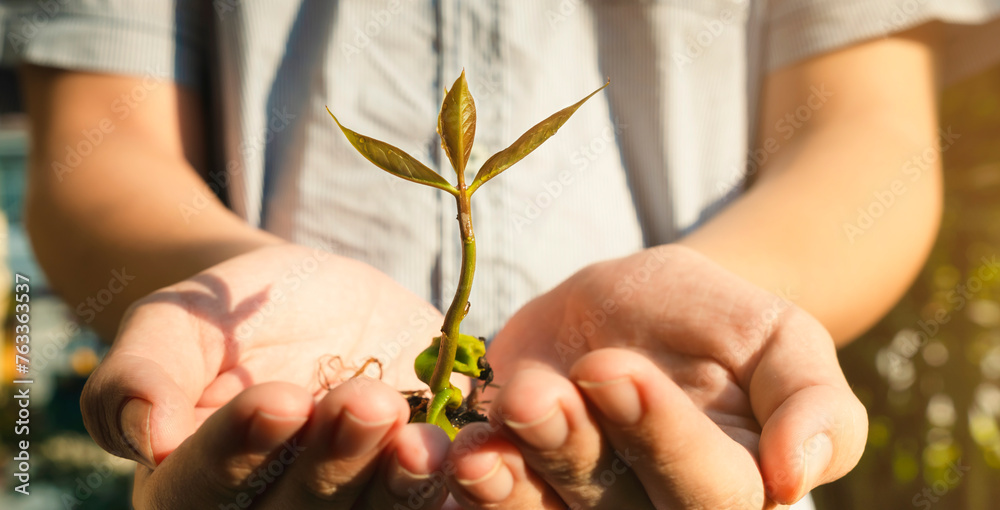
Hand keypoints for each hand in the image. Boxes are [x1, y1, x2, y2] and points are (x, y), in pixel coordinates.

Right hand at [81, 243, 460, 508]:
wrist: (311, 305)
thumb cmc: (229, 317)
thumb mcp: (174, 323)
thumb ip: (141, 374)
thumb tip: (143, 438)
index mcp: (188, 490)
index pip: (200, 493)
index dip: (239, 452)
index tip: (278, 398)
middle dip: (334, 462)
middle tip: (365, 402)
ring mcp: (342, 507)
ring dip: (397, 484)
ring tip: (419, 432)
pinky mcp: (404, 489)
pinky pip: (425, 506)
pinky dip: (445, 490)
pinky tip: (460, 454)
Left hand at [443, 244, 866, 508]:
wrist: (644, 309)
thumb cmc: (724, 326)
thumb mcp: (785, 342)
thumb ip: (813, 404)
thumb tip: (797, 477)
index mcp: (729, 494)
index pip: (708, 494)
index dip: (661, 437)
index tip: (613, 370)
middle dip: (571, 455)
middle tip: (536, 398)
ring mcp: (578, 503)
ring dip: (505, 484)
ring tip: (476, 447)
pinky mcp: (519, 482)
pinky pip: (491, 497)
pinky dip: (462, 484)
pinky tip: (437, 459)